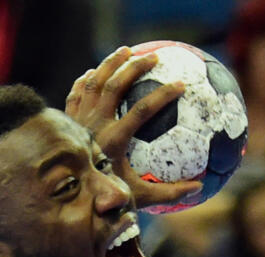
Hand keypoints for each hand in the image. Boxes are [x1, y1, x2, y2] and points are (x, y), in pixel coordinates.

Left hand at [65, 47, 201, 209]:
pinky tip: (95, 71)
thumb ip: (169, 193)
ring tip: (127, 50)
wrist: (65, 196)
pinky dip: (87, 79)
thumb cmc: (106, 196)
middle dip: (135, 68)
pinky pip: (77, 91)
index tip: (181, 85)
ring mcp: (79, 119)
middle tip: (154, 57)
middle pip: (114, 86)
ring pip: (94, 81)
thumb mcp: (140, 197)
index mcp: (113, 140)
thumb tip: (199, 188)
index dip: (162, 96)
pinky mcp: (69, 118)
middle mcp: (94, 125)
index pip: (141, 111)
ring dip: (110, 63)